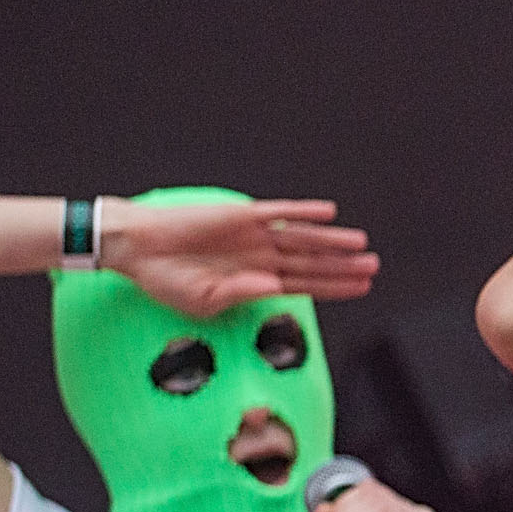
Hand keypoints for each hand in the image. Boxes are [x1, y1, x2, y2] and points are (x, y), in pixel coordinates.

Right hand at [97, 197, 378, 317]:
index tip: (363, 288)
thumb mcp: (206, 299)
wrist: (138, 248)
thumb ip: (242, 294)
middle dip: (344, 266)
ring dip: (332, 240)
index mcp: (256, 282)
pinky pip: (279, 212)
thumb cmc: (168, 280)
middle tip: (374, 266)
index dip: (336, 287)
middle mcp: (262, 258)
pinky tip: (327, 213)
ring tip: (361, 244)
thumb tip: (275, 288)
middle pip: (312, 262)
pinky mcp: (241, 216)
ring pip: (303, 238)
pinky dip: (303, 212)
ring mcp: (254, 236)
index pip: (306, 285)